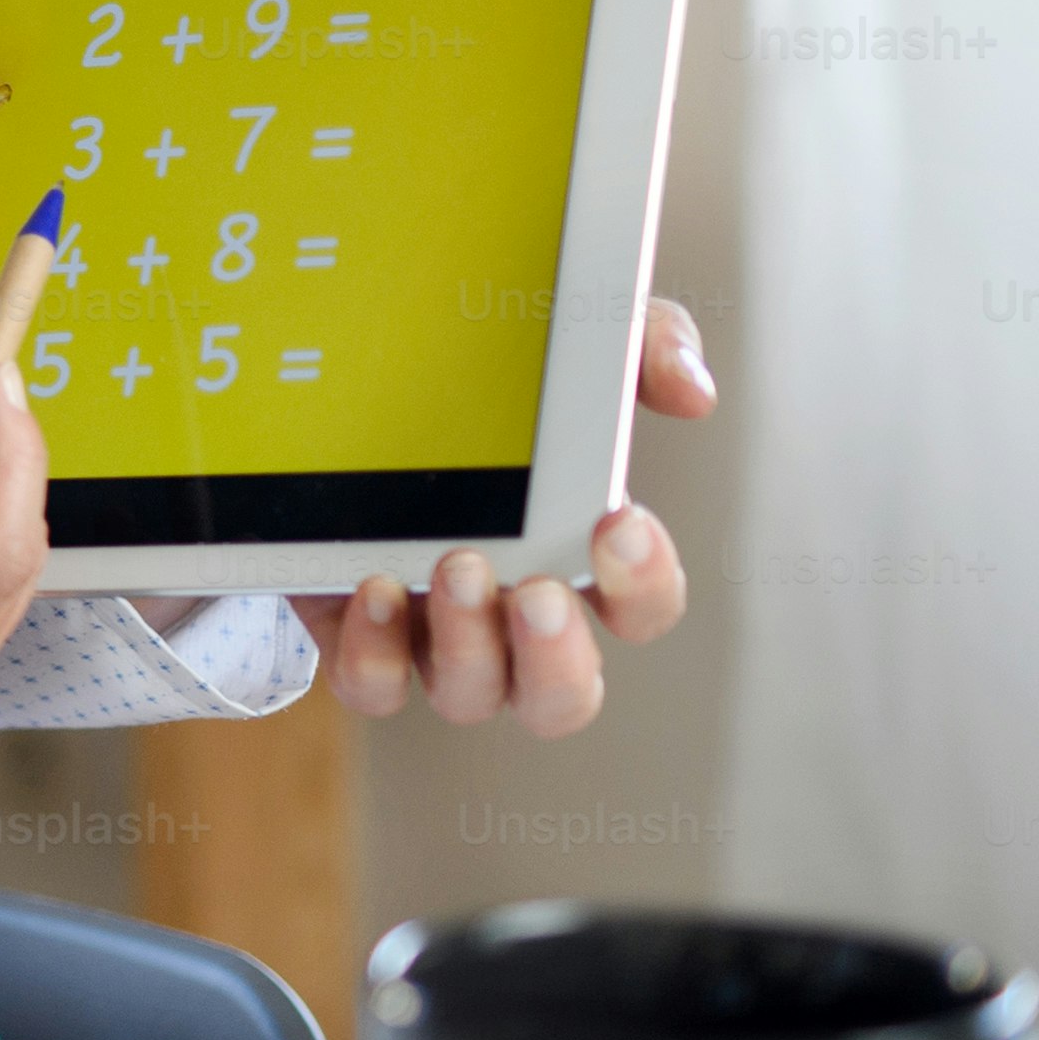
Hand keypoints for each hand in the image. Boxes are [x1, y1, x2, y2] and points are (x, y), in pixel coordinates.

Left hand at [294, 295, 712, 733]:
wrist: (346, 382)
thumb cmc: (484, 381)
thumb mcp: (564, 343)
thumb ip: (640, 348)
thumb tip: (693, 389)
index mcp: (577, 562)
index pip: (643, 607)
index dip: (645, 583)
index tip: (620, 523)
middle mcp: (512, 619)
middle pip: (563, 696)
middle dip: (558, 655)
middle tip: (539, 589)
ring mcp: (435, 635)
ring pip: (471, 696)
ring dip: (470, 645)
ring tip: (457, 567)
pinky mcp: (358, 634)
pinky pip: (371, 685)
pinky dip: (375, 654)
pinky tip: (373, 589)